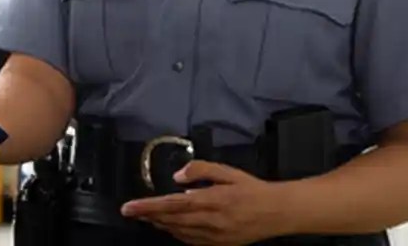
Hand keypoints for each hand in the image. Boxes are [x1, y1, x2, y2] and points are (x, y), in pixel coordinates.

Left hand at [120, 161, 286, 245]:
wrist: (277, 213)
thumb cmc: (252, 189)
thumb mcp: (229, 172)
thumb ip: (202, 170)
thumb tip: (178, 176)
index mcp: (212, 200)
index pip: (173, 204)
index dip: (149, 207)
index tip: (130, 206)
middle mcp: (210, 221)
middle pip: (171, 220)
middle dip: (148, 216)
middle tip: (130, 212)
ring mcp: (214, 236)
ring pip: (179, 232)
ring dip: (159, 225)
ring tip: (145, 218)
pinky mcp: (218, 244)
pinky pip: (191, 240)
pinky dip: (175, 233)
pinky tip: (168, 227)